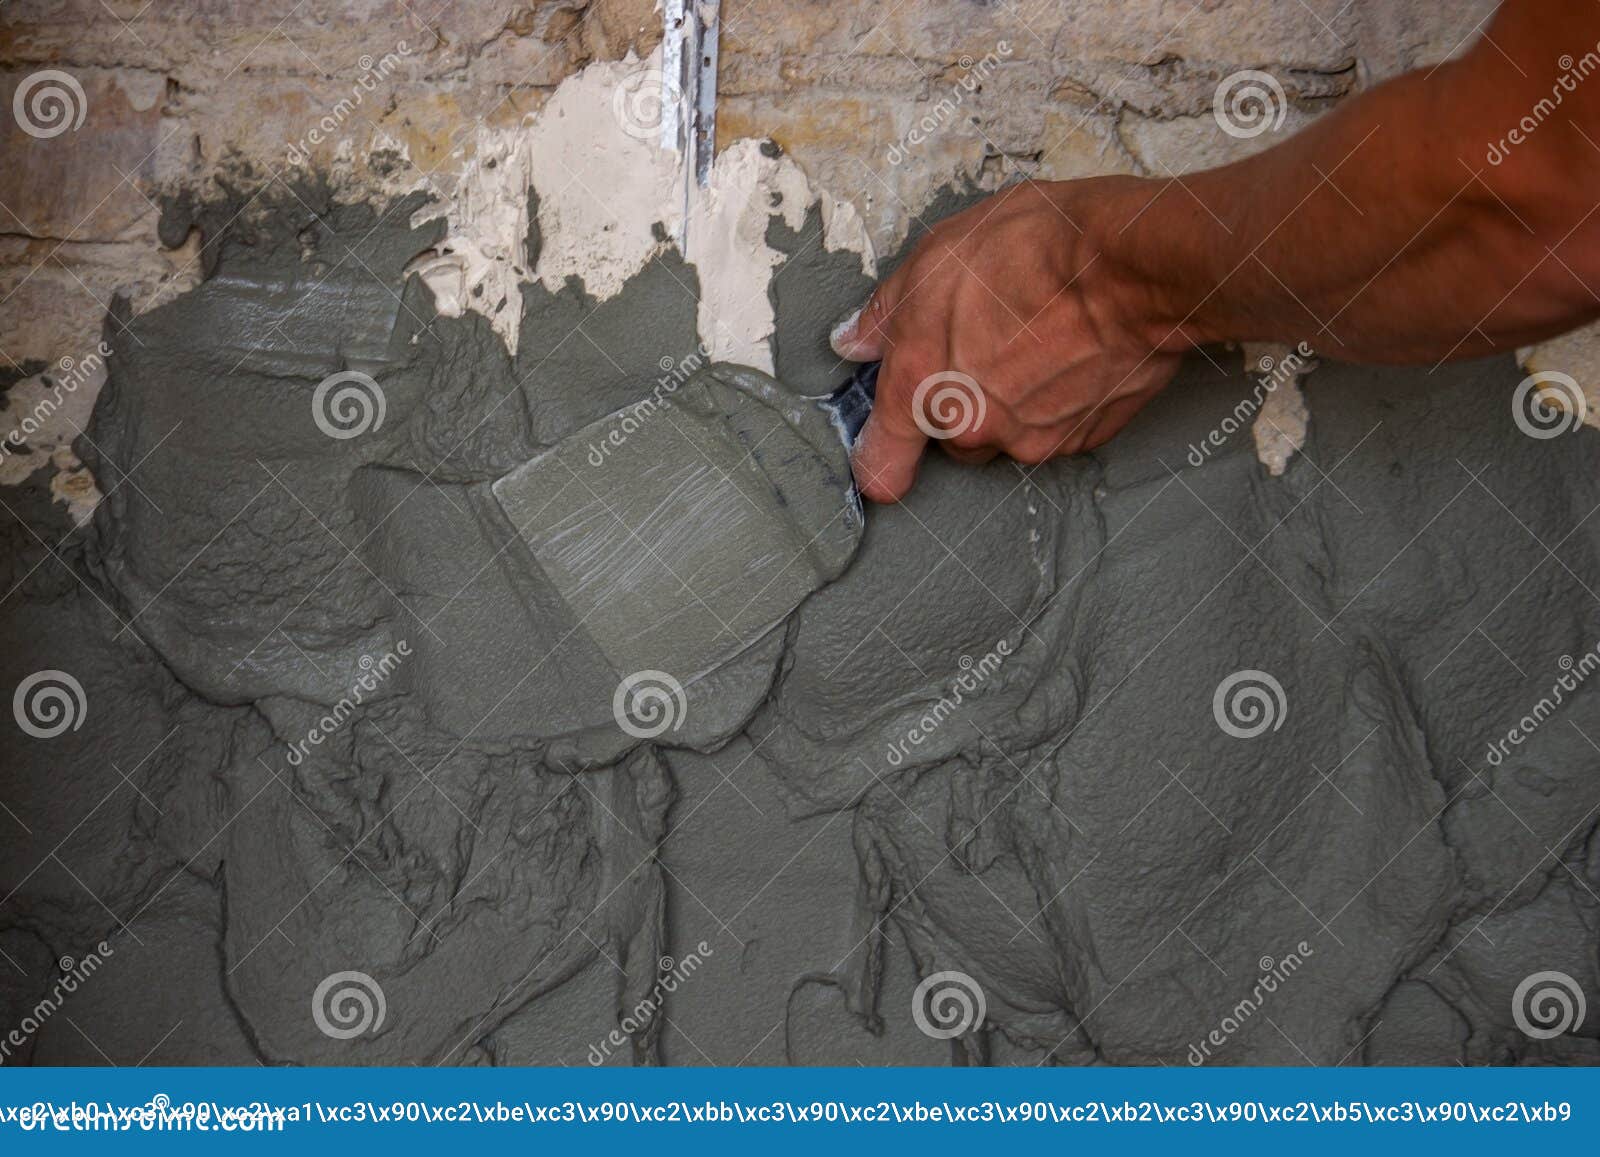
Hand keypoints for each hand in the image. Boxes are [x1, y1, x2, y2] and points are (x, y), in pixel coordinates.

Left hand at [830, 177, 1184, 501]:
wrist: (1129, 266)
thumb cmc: (1035, 248)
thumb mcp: (938, 255)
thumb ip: (887, 311)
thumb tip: (855, 341)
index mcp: (921, 385)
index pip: (882, 462)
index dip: (879, 461)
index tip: (882, 457)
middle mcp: (972, 424)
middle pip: (952, 439)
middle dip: (962, 405)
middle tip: (988, 346)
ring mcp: (1030, 438)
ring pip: (1005, 437)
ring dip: (1011, 407)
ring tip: (1036, 343)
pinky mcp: (1082, 439)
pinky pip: (1056, 431)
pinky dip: (1059, 404)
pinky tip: (1071, 354)